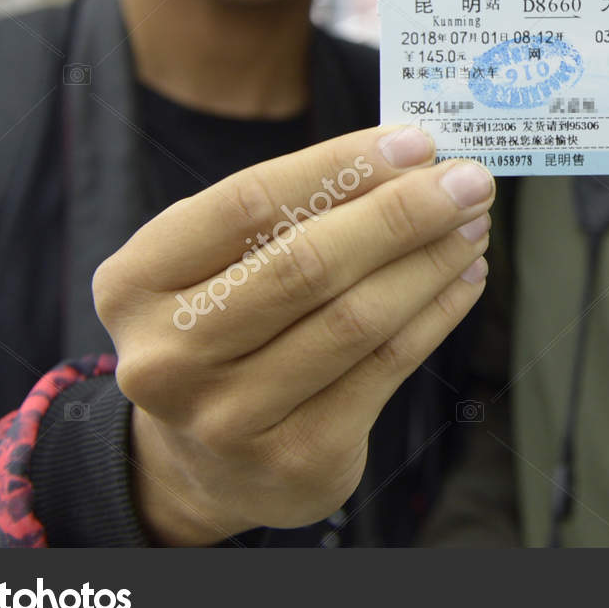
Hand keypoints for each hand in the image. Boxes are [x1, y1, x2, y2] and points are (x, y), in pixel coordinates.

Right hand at [91, 125, 492, 544]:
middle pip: (308, 265)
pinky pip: (385, 369)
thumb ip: (293, 211)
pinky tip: (463, 278)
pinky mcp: (295, 460)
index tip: (417, 142)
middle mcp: (169, 356)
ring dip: (430, 262)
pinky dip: (436, 314)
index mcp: (135, 283)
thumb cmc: (226, 327)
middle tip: (469, 180)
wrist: (205, 465)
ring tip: (473, 225)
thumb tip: (412, 158)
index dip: (342, 166)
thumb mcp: (219, 263)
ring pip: (356, 320)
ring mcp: (230, 418)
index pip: (249, 203)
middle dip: (403, 213)